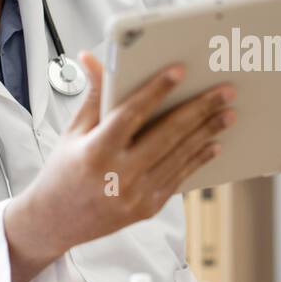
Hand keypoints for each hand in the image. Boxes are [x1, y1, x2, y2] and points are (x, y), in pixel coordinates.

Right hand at [4, 51, 233, 281]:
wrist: (54, 223)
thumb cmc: (62, 171)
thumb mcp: (73, 131)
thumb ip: (94, 96)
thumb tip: (95, 58)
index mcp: (95, 152)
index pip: (131, 115)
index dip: (156, 91)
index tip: (180, 71)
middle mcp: (118, 176)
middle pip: (167, 136)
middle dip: (200, 110)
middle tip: (225, 91)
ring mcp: (135, 196)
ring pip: (178, 157)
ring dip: (206, 133)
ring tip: (227, 113)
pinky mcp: (147, 209)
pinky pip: (178, 179)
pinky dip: (197, 159)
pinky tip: (212, 143)